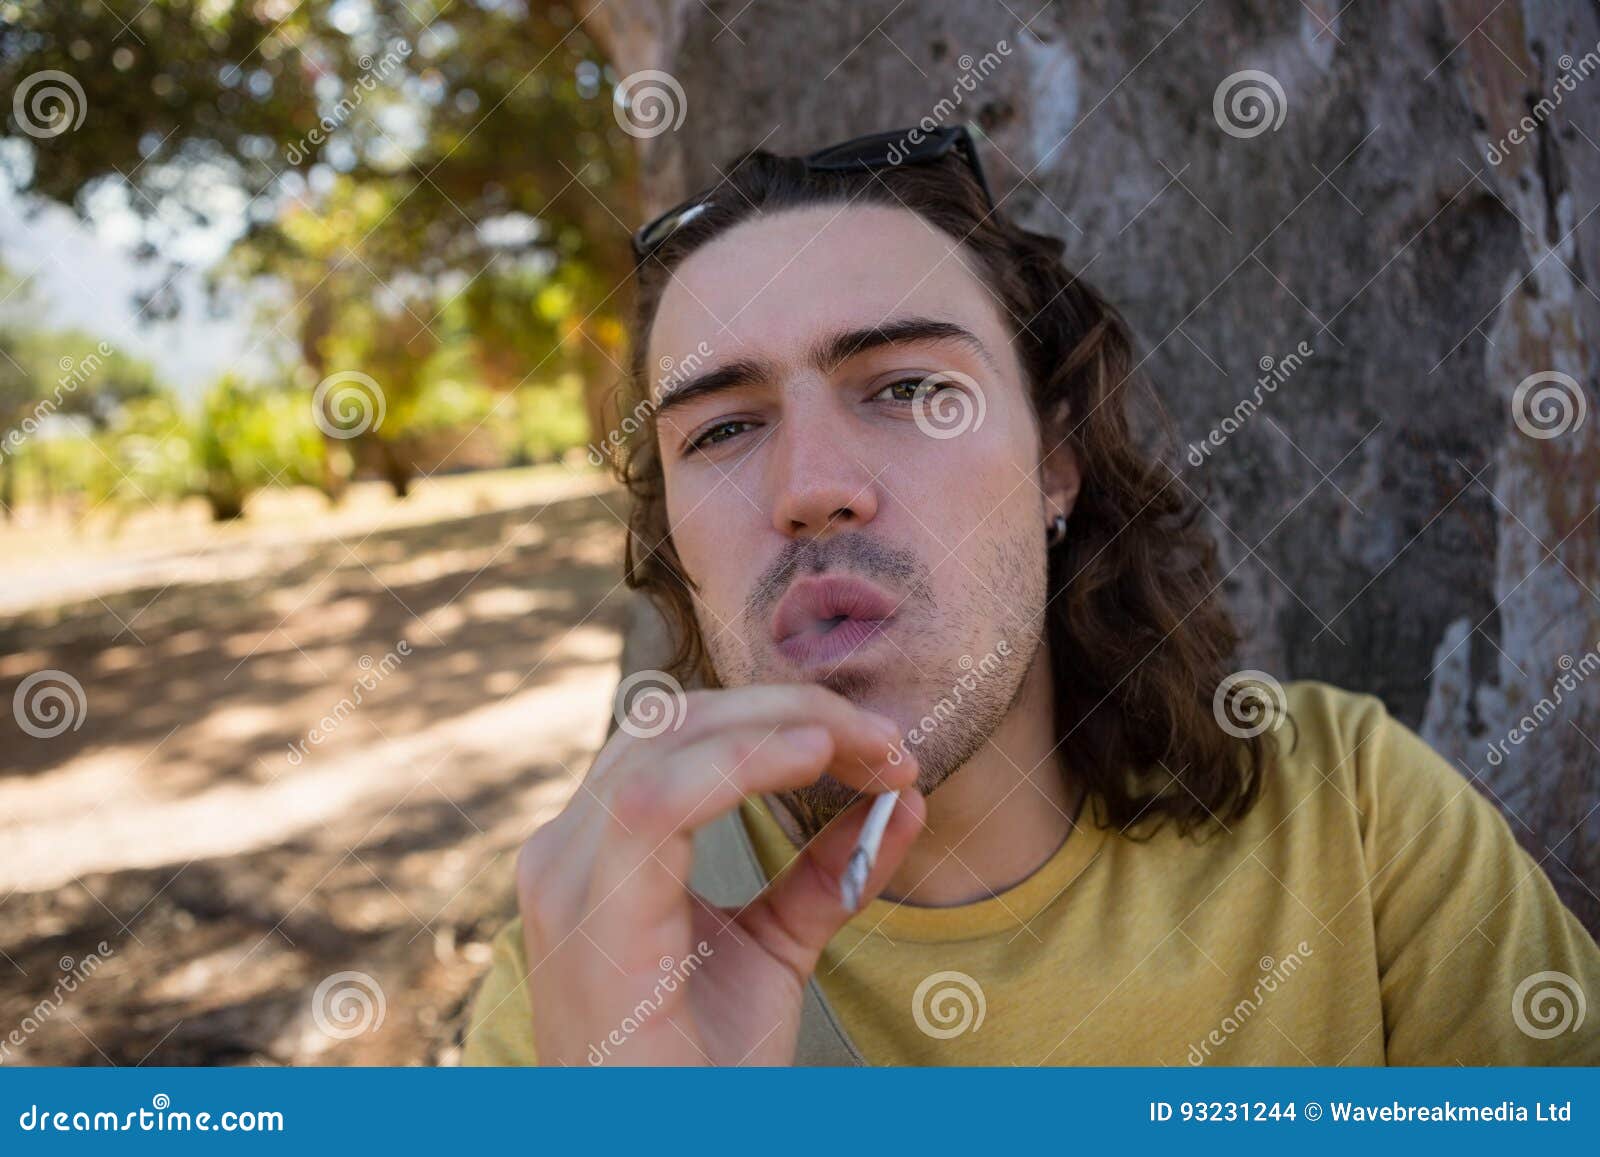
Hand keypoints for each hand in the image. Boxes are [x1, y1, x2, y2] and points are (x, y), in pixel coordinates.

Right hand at [514, 683, 923, 1064]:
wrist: (667, 1152)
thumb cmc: (702, 1070)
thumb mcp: (775, 949)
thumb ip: (825, 874)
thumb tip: (900, 804)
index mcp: (601, 849)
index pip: (685, 737)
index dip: (783, 720)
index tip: (881, 748)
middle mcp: (571, 850)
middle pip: (678, 721)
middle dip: (793, 712)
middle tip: (889, 742)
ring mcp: (570, 878)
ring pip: (667, 741)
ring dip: (781, 726)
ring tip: (868, 748)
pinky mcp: (592, 917)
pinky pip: (655, 803)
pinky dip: (740, 763)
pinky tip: (811, 757)